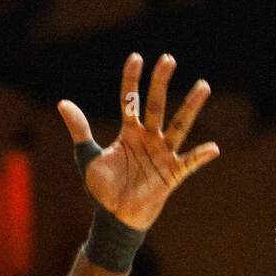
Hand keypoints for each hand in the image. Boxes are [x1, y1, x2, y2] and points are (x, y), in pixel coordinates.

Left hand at [57, 53, 219, 230]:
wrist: (114, 217)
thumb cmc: (103, 188)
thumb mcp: (87, 156)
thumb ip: (79, 130)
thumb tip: (62, 103)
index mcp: (129, 133)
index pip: (130, 100)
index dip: (132, 80)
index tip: (136, 58)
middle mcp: (149, 138)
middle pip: (157, 105)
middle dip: (161, 83)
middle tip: (168, 59)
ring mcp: (162, 154)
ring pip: (179, 126)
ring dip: (190, 107)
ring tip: (203, 85)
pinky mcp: (171, 174)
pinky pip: (188, 163)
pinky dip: (200, 156)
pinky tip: (212, 148)